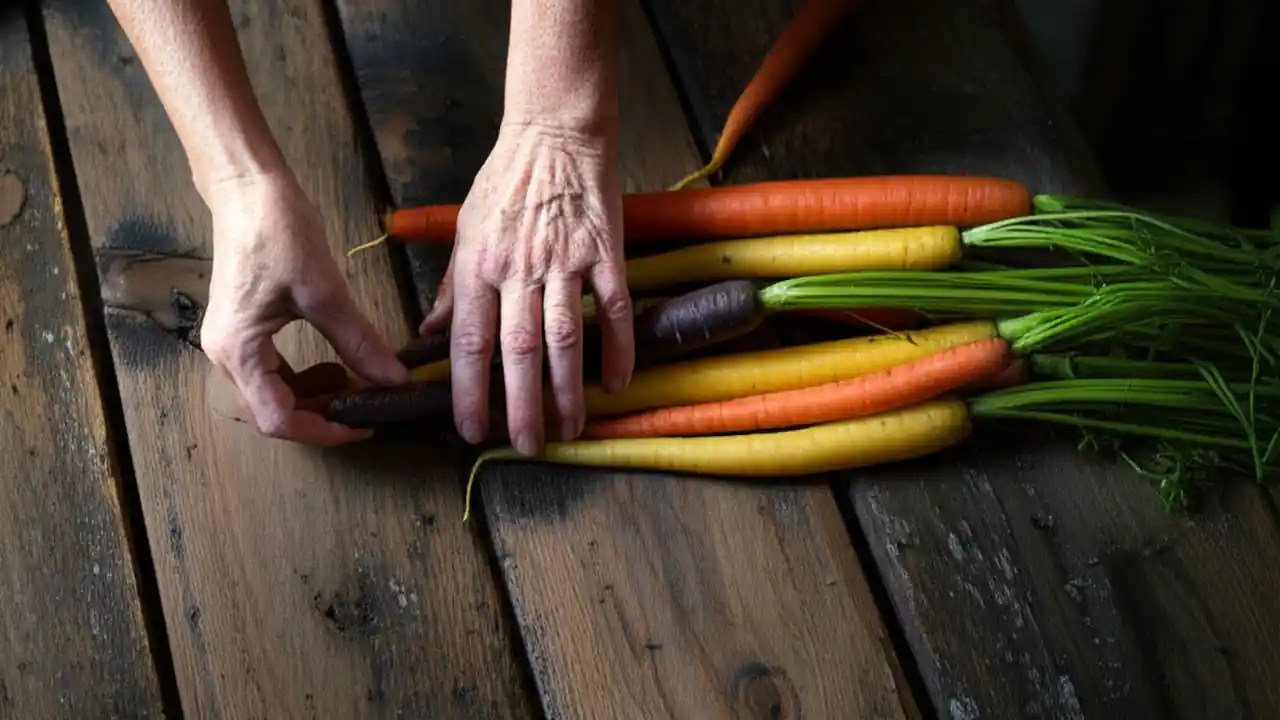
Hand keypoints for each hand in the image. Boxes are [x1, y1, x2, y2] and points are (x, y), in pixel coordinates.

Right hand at [200, 172, 407, 444]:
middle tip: (364, 405)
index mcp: (239, 351)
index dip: (323, 430)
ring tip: (352, 382)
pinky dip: (303, 377)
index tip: (363, 424)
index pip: (278, 419)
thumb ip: (358, 341)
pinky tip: (334, 364)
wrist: (247, 189)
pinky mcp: (242, 327)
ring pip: (272, 393)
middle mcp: (226, 355)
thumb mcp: (325, 291)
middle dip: (319, 415)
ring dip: (313, 397)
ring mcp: (231, 341)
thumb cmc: (277, 232)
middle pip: (271, 412)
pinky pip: (271, 371)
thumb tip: (394, 379)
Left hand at [421, 122, 632, 454]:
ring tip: (570, 428)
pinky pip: (615, 308)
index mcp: (478, 265)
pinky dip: (618, 349)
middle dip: (520, 406)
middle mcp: (518, 268)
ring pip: (565, 338)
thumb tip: (428, 332)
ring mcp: (564, 261)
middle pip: (517, 351)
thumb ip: (452, 287)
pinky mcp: (605, 251)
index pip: (469, 341)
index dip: (468, 391)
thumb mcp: (465, 229)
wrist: (556, 132)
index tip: (472, 430)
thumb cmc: (505, 181)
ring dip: (568, 389)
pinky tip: (616, 383)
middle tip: (526, 445)